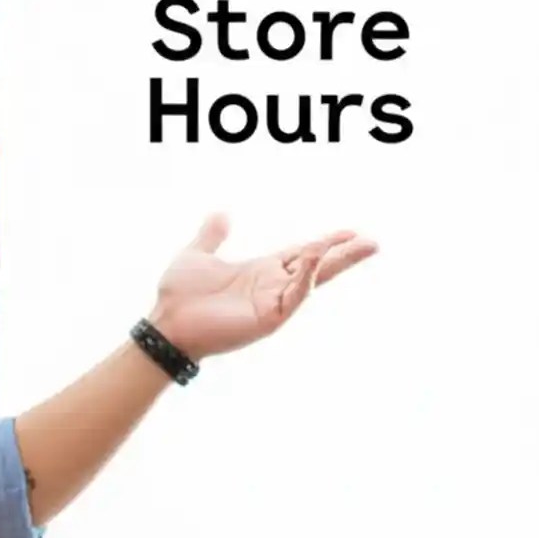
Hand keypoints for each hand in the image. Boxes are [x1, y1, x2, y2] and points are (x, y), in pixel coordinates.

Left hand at [148, 213, 377, 361]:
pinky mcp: (267, 318)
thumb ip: (212, 235)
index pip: (301, 254)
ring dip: (334, 261)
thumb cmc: (179, 296)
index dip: (325, 243)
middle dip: (344, 254)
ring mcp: (271, 302)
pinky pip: (294, 296)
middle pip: (317, 266)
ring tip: (357, 243)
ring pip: (312, 279)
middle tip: (373, 242)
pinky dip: (307, 278)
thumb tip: (222, 213)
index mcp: (260, 270)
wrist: (165, 323)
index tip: (349, 231)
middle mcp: (271, 286)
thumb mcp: (197, 254)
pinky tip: (316, 259)